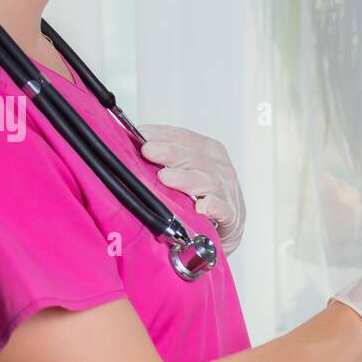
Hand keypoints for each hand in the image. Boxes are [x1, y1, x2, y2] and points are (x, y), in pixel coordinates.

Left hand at [140, 124, 246, 255]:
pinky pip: (224, 211)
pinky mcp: (232, 218)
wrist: (228, 228)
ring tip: (165, 177)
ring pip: (208, 181)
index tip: (140, 133)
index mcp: (209, 153)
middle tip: (148, 151)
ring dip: (186, 178)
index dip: (162, 134)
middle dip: (170, 153)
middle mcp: (220, 169)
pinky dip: (214, 207)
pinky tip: (202, 206)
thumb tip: (129, 148)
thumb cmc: (204, 197)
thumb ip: (166, 160)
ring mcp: (227, 193)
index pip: (184, 138)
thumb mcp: (188, 172)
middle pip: (195, 156)